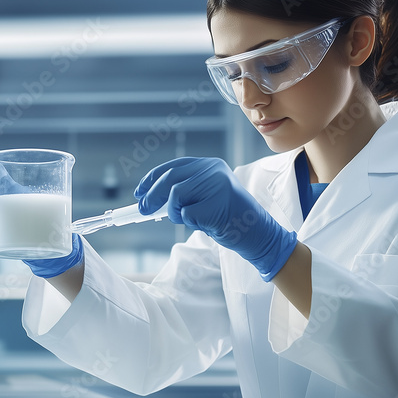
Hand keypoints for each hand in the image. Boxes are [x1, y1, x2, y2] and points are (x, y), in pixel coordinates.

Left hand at [134, 157, 297, 280]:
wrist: (257, 233)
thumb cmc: (227, 216)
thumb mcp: (205, 196)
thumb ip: (184, 190)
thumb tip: (149, 198)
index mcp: (210, 165)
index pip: (174, 166)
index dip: (153, 178)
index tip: (140, 191)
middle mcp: (213, 170)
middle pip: (170, 179)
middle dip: (152, 196)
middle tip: (143, 209)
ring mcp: (216, 185)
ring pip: (175, 196)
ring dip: (174, 212)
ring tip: (189, 219)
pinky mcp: (216, 204)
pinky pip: (186, 214)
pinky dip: (190, 223)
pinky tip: (206, 224)